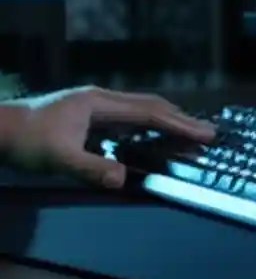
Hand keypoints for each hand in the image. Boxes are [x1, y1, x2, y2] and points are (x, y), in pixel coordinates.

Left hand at [0, 85, 215, 187]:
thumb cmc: (25, 141)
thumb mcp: (57, 158)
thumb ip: (90, 168)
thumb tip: (122, 179)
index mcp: (98, 103)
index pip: (149, 112)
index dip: (179, 124)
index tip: (205, 134)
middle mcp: (100, 99)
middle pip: (150, 105)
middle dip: (180, 119)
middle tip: (208, 134)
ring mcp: (93, 106)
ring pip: (140, 110)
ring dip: (166, 121)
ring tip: (189, 135)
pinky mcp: (88, 116)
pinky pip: (128, 119)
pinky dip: (149, 127)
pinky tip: (154, 138)